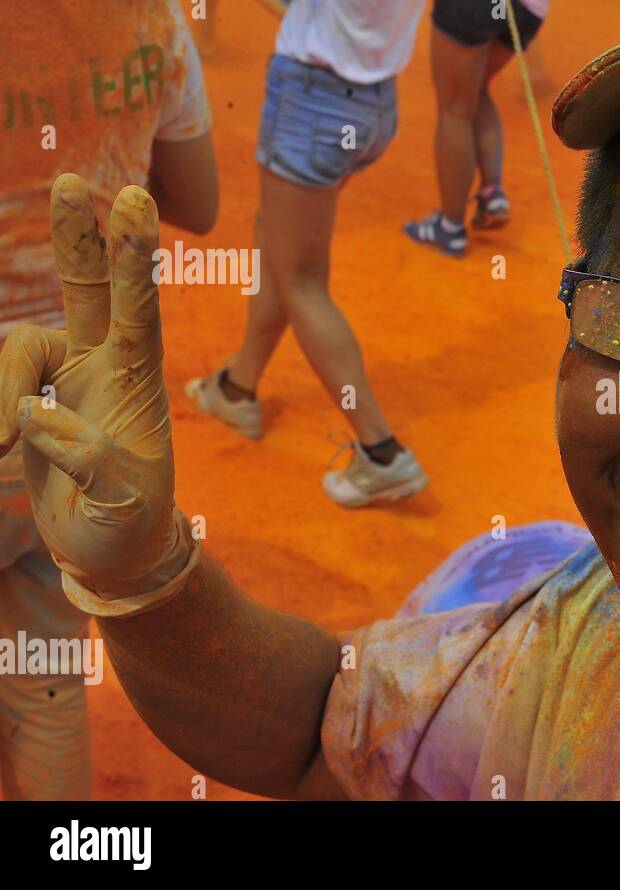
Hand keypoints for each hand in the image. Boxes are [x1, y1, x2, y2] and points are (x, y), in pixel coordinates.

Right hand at [0, 174, 188, 599]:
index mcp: (139, 384)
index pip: (139, 313)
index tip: (134, 204)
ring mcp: (63, 379)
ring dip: (2, 386)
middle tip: (74, 180)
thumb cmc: (129, 526)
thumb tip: (37, 414)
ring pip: (19, 346)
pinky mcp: (27, 399)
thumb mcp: (122, 505)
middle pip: (89, 291)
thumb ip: (87, 462)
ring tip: (1, 448)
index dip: (134, 261)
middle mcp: (103, 368)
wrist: (108, 552)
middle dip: (80, 237)